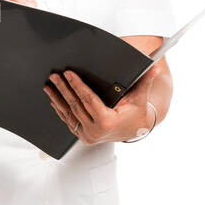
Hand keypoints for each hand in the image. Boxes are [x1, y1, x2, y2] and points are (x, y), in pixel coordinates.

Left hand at [44, 60, 171, 143]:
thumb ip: (145, 81)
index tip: (68, 74)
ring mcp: (87, 136)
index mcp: (106, 122)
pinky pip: (69, 121)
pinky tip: (54, 100)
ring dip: (57, 99)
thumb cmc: (136, 112)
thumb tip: (155, 67)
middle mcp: (95, 132)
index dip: (77, 85)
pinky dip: (61, 110)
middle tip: (54, 76)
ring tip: (49, 86)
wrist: (135, 130)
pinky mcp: (83, 137)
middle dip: (63, 89)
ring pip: (69, 114)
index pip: (88, 100)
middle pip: (75, 106)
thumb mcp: (140, 97)